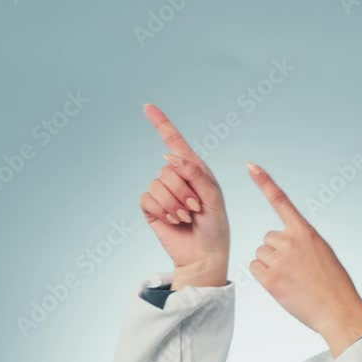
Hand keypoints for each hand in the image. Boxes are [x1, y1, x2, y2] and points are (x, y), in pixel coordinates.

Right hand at [139, 104, 229, 288]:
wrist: (204, 255)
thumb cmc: (215, 227)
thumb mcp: (213, 197)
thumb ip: (196, 174)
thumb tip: (170, 157)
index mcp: (195, 170)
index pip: (175, 142)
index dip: (161, 123)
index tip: (147, 106)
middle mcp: (177, 178)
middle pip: (169, 168)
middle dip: (184, 190)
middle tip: (196, 209)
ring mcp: (162, 193)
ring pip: (158, 183)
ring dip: (174, 204)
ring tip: (186, 217)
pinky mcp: (151, 208)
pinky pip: (148, 198)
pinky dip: (162, 211)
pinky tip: (173, 221)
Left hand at [245, 162, 361, 357]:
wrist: (338, 310)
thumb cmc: (332, 284)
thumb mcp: (322, 252)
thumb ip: (300, 241)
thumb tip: (275, 243)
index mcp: (306, 231)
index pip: (281, 200)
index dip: (264, 181)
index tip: (250, 165)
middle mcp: (290, 240)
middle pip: (267, 238)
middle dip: (276, 252)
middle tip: (296, 269)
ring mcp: (279, 259)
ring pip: (260, 253)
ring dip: (270, 265)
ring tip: (291, 279)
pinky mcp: (270, 278)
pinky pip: (255, 268)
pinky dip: (264, 277)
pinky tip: (282, 285)